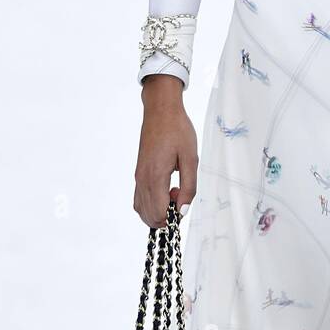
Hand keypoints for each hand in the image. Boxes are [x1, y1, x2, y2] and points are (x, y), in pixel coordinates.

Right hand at [133, 75, 197, 228]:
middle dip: (165, 216)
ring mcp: (138, 176)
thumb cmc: (177, 130)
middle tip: (180, 196)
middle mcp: (143, 179)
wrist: (161, 111)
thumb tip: (183, 210)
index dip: (172, 218)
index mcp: (156, 177)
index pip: (157, 214)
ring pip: (141, 209)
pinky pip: (139, 198)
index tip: (183, 202)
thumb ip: (189, 187)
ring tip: (173, 192)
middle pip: (148, 216)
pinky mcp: (138, 172)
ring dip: (157, 210)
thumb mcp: (191, 158)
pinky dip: (150, 203)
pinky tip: (165, 189)